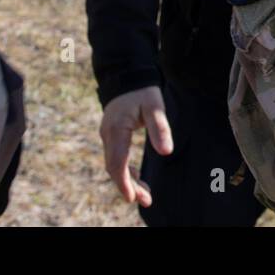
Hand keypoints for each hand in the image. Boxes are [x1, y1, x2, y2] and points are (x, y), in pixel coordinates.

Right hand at [99, 86, 172, 207]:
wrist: (127, 74)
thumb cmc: (143, 90)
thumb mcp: (155, 106)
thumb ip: (160, 128)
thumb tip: (166, 152)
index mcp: (117, 129)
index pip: (117, 162)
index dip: (124, 182)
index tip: (132, 198)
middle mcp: (108, 134)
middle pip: (114, 167)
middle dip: (128, 186)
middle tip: (146, 200)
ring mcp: (108, 135)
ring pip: (114, 164)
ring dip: (127, 180)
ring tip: (144, 194)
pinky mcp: (112, 135)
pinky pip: (115, 157)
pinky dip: (125, 170)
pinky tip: (136, 177)